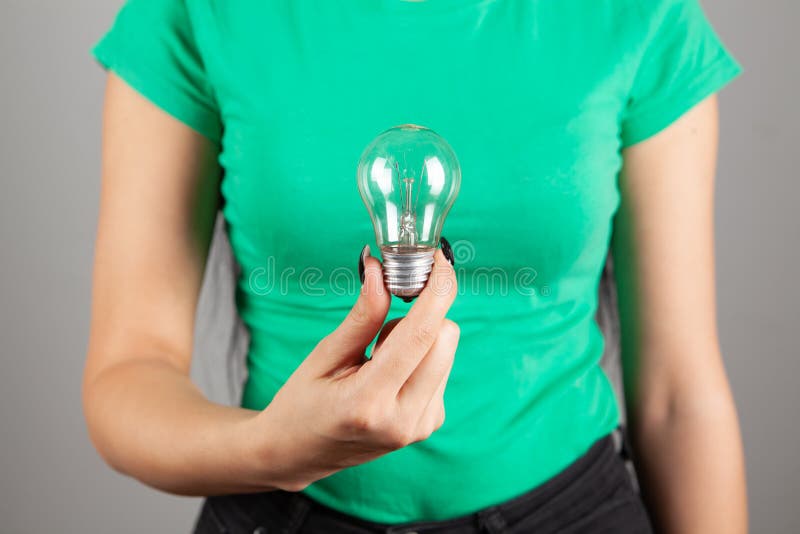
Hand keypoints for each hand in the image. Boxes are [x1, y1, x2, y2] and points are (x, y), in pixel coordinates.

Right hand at [252, 248, 458, 490]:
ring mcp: (420, 426)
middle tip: (386, 316)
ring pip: (447, 350)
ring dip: (421, 337)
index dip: (436, 290)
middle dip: (424, 313)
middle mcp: (403, 419)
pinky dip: (422, 357)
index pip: (420, 334)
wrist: (299, 454)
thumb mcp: (325, 354)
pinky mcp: (430, 424)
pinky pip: (443, 367)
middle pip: (445, 337)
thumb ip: (362, 314)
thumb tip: (380, 269)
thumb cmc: (302, 402)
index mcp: (370, 401)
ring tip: (379, 355)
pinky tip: (390, 372)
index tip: (439, 259)